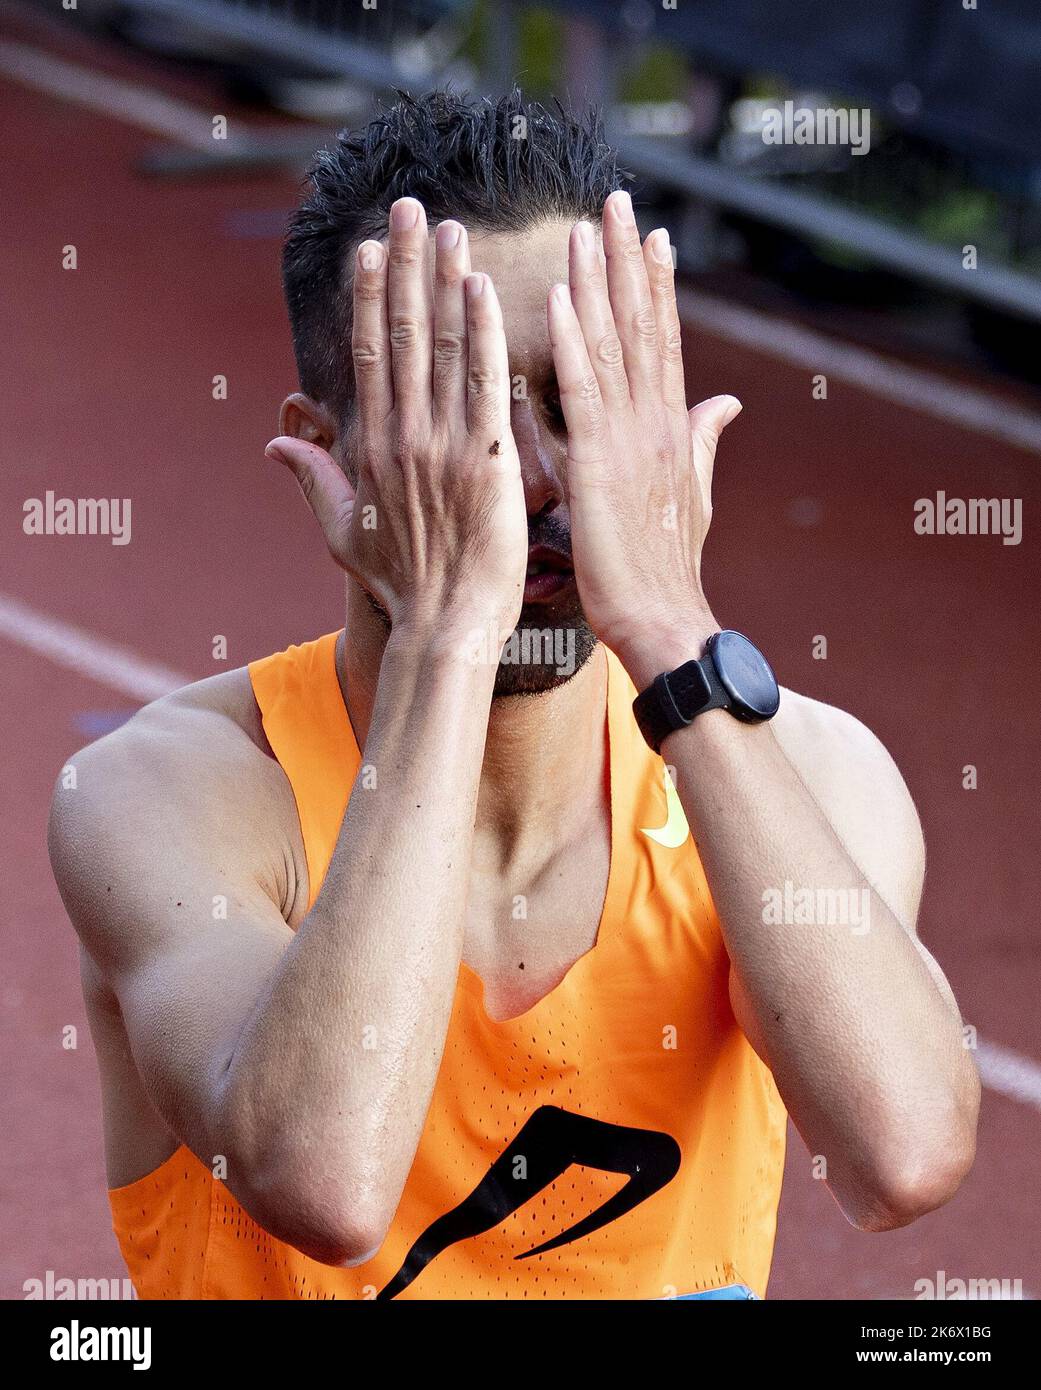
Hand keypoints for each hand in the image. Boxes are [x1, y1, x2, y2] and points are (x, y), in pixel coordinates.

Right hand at [266, 198, 527, 646]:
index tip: (372, 249)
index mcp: (371, 446)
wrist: (443, 627)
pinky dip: (482, 334)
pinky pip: (484, 384)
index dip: (369, 297)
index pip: (368, 355)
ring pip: (440, 348)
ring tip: (449, 228)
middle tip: (411, 208)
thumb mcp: (341, 531)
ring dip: (444, 282)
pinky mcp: (486, 459)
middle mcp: (402, 435)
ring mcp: (442, 445)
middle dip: (406, 267)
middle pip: (400, 335)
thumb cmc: (399, 586)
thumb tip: (275, 441)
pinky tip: (482, 287)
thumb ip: (312, 478)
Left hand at [546, 190, 741, 688]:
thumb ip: (704, 440)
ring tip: (587, 227)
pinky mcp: (597, 466)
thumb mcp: (694, 494)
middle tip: (615, 200)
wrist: (664, 621)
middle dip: (627, 262)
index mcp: (670, 429)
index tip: (648, 234)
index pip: (662, 342)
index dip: (655, 286)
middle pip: (641, 328)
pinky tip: (558, 298)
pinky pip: (581, 394)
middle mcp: (655, 423)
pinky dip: (570, 345)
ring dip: (598, 284)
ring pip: (611, 346)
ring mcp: (628, 441)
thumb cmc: (666, 567)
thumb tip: (727, 401)